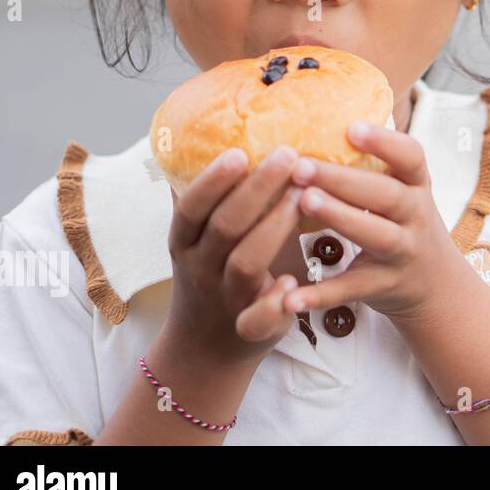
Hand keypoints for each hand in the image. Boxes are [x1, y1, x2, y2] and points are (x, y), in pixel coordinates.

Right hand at [163, 145, 305, 367]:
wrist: (204, 349)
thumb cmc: (212, 276)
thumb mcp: (198, 241)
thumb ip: (212, 202)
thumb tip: (219, 140)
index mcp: (186, 243)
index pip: (192, 207)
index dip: (214, 180)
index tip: (240, 150)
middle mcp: (201, 268)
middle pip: (225, 227)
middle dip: (256, 190)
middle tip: (288, 155)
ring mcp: (226, 297)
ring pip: (245, 263)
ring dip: (275, 228)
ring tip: (303, 196)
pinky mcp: (250, 327)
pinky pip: (258, 317)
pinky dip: (274, 301)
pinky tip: (293, 281)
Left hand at [279, 121, 466, 323]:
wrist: (436, 285)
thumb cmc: (404, 225)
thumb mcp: (404, 192)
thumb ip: (373, 167)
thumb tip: (319, 121)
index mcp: (416, 186)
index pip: (411, 157)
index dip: (385, 142)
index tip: (351, 127)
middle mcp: (416, 215)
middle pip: (385, 194)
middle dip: (343, 179)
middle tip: (300, 165)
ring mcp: (404, 251)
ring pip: (375, 234)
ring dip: (340, 217)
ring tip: (302, 201)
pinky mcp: (385, 285)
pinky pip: (352, 288)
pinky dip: (321, 294)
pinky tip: (289, 296)